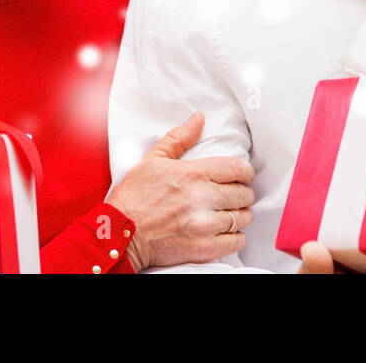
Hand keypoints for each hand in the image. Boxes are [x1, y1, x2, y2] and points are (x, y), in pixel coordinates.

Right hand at [106, 112, 255, 270]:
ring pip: (241, 218)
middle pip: (242, 194)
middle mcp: (201, 198)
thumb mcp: (152, 159)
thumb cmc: (134, 196)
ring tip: (234, 213)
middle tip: (238, 195)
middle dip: (244, 193)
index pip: (236, 168)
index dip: (245, 171)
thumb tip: (199, 119)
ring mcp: (203, 224)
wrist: (119, 233)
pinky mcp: (202, 248)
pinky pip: (234, 241)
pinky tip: (231, 232)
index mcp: (192, 173)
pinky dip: (237, 237)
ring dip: (242, 215)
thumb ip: (179, 138)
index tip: (244, 175)